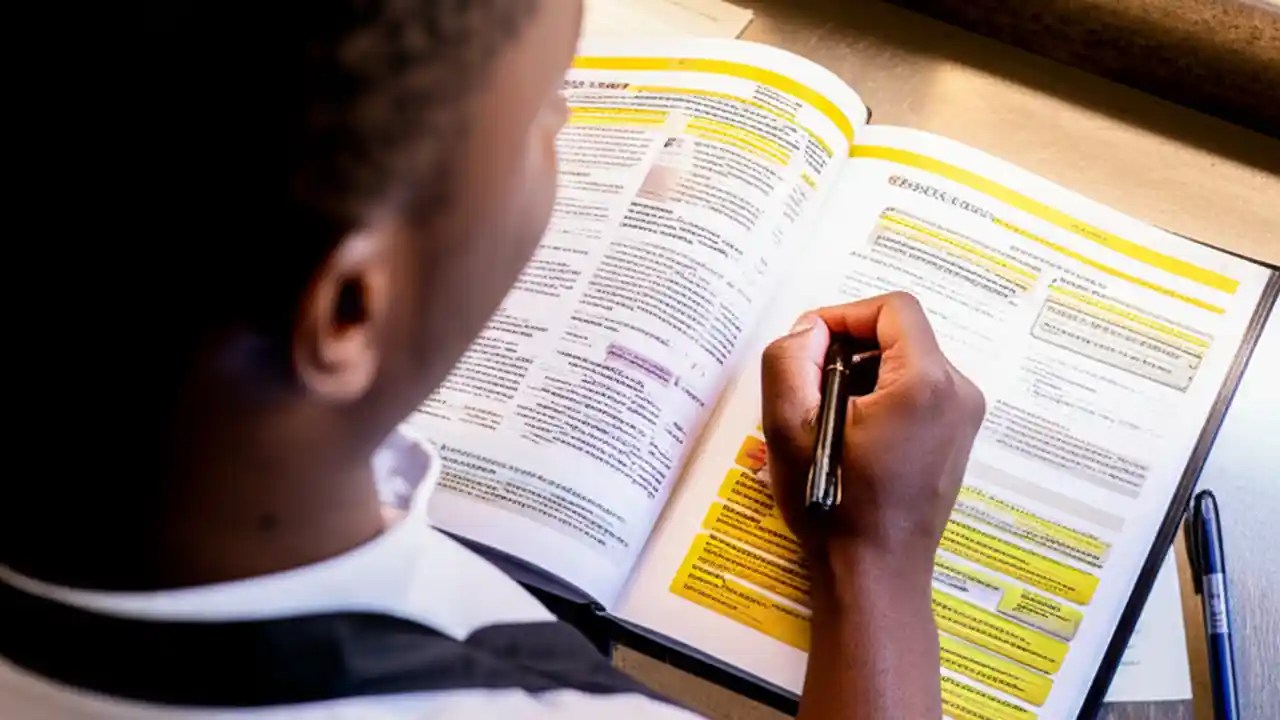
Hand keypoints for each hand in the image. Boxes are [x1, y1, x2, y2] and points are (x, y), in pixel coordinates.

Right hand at [761, 292, 984, 579]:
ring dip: (863, 376)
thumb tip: (811, 329)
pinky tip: (853, 437)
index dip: (844, 314)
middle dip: (851, 349)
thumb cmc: (831, 503)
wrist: (873, 574)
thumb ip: (790, 358)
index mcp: (925, 382)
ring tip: (829, 419)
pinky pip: (920, 393)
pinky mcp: (958, 439)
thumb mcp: (787, 426)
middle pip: (902, 335)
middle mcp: (958, 392)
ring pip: (909, 363)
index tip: (809, 344)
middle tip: (810, 389)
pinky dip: (883, 398)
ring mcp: (964, 418)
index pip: (892, 308)